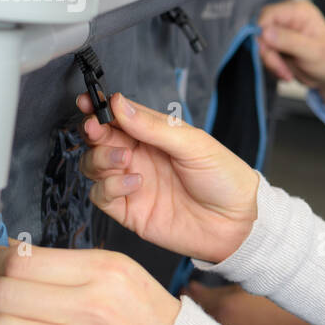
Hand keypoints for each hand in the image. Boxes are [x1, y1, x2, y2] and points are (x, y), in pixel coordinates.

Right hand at [78, 91, 259, 264]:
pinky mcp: (129, 210)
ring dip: (101, 159)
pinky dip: (110, 187)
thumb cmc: (224, 178)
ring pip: (93, 165)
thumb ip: (153, 126)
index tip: (86, 101)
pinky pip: (101, 195)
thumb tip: (118, 103)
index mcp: (155, 136)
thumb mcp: (193, 144)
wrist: (237, 223)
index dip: (98, 107)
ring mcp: (132, 183)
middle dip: (93, 132)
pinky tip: (135, 184)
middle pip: (99, 140)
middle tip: (97, 129)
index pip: (118, 117)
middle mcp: (139, 157)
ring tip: (125, 159)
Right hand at [257, 0, 324, 103]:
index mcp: (299, 11)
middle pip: (261, 29)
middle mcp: (288, 17)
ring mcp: (281, 31)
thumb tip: (265, 32)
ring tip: (286, 73)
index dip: (261, 31)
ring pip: (260, 44)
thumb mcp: (312, 52)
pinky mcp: (276, 44)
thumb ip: (289, 41)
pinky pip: (263, 54)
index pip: (268, 14)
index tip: (265, 51)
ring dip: (270, 62)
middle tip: (280, 68)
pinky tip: (285, 71)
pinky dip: (271, 65)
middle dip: (267, 52)